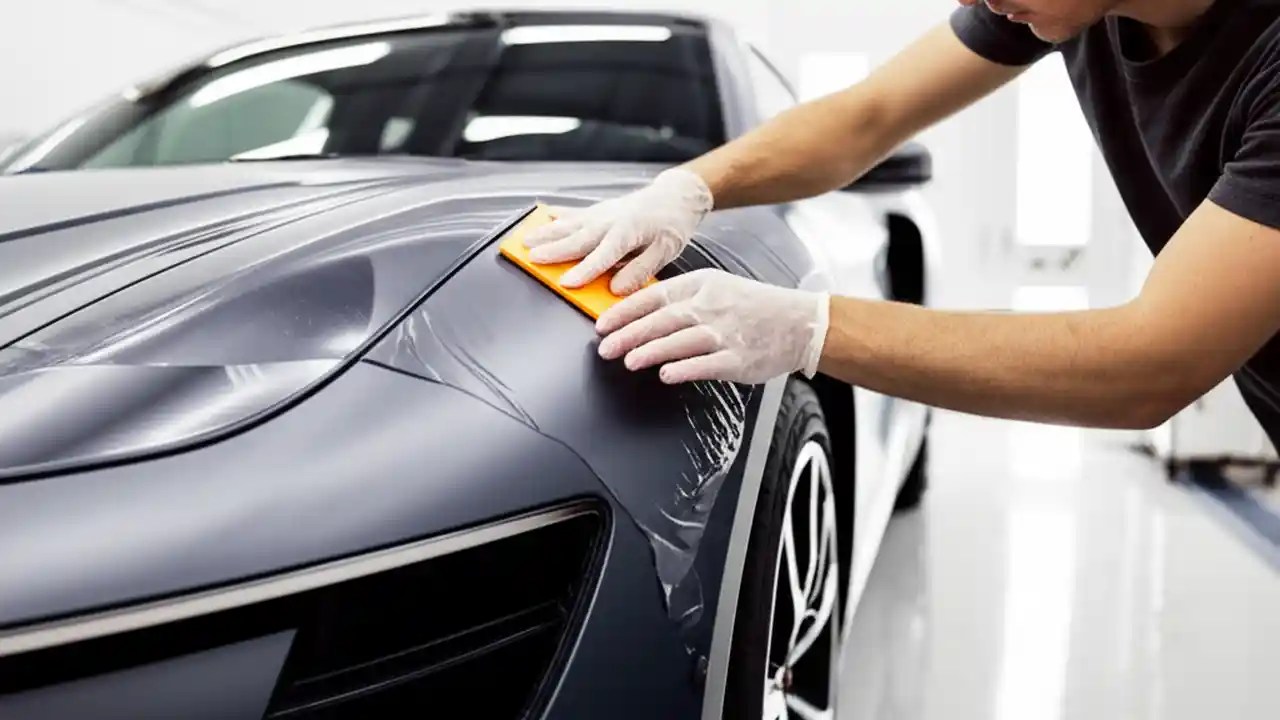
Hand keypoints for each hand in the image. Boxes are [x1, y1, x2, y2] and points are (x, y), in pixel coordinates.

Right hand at [523, 167, 713, 294]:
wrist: (676, 195)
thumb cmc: (672, 224)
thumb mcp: (666, 251)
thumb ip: (640, 270)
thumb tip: (617, 288)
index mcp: (628, 233)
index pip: (602, 256)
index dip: (584, 271)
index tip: (566, 283)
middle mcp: (610, 221)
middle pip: (577, 238)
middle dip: (552, 249)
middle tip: (530, 257)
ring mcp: (601, 214)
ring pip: (569, 225)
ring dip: (546, 232)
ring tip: (524, 239)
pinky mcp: (598, 210)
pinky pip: (574, 213)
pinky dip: (556, 215)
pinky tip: (542, 216)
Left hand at [595, 268, 830, 383]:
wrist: (800, 323)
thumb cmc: (754, 307)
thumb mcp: (716, 287)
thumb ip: (680, 299)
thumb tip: (639, 314)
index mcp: (702, 285)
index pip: (654, 296)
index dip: (625, 311)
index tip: (603, 324)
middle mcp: (711, 307)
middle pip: (662, 319)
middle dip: (629, 334)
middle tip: (605, 347)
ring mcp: (725, 333)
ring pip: (680, 340)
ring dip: (651, 351)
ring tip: (629, 360)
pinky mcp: (737, 359)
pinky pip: (707, 364)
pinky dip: (685, 369)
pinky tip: (666, 374)